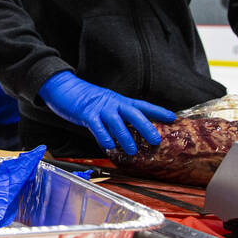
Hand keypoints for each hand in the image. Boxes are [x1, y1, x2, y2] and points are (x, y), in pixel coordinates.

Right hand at [38, 71, 174, 154]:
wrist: (64, 87)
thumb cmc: (86, 99)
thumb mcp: (106, 104)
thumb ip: (118, 116)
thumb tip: (131, 132)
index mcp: (119, 101)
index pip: (142, 105)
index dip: (157, 111)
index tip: (172, 118)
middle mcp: (112, 103)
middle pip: (133, 113)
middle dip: (146, 126)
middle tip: (156, 140)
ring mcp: (99, 108)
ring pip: (116, 121)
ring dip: (125, 136)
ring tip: (132, 150)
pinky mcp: (86, 113)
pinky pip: (96, 126)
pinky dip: (103, 136)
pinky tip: (107, 146)